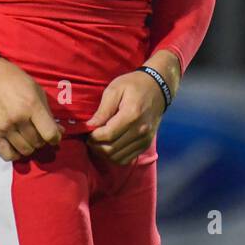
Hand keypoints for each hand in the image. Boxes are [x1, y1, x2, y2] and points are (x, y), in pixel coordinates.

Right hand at [0, 41, 63, 161]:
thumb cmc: (14, 79)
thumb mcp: (36, 90)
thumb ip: (48, 112)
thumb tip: (60, 131)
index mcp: (32, 105)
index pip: (50, 134)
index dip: (56, 138)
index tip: (55, 136)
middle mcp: (19, 119)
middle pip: (38, 143)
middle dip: (43, 140)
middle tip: (39, 132)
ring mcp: (4, 127)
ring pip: (25, 150)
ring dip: (31, 147)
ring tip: (29, 138)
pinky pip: (7, 155)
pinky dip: (16, 155)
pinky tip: (18, 146)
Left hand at [85, 51, 180, 165]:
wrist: (157, 87)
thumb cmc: (133, 85)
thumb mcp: (114, 90)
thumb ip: (103, 110)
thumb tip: (89, 126)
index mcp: (132, 114)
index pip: (108, 135)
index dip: (93, 136)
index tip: (86, 131)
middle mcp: (140, 130)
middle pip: (111, 149)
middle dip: (96, 146)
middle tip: (89, 138)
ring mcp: (145, 140)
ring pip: (118, 158)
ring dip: (103, 153)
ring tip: (98, 142)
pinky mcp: (146, 145)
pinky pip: (126, 159)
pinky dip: (114, 157)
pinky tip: (109, 146)